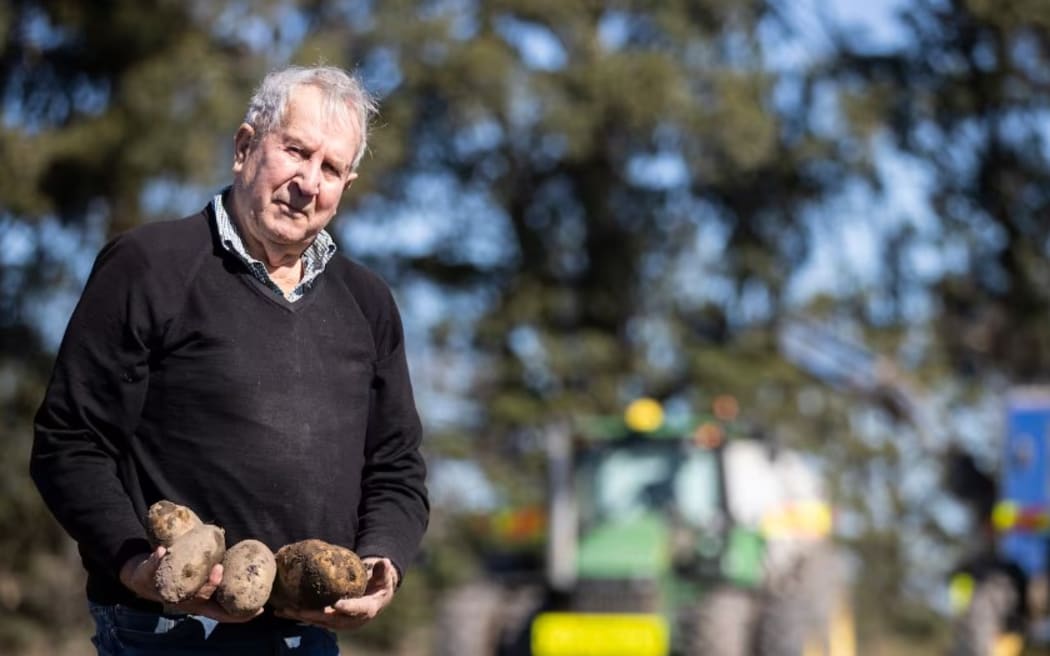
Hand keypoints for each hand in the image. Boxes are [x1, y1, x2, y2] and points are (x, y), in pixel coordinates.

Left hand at [119, 547, 261, 622]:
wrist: (136, 574)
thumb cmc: (176, 576)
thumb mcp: (198, 580)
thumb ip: (216, 572)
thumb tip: (251, 557)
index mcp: (198, 602)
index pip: (220, 613)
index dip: (240, 615)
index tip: (260, 608)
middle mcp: (183, 600)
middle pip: (201, 599)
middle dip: (212, 587)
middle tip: (220, 570)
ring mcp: (166, 590)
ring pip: (181, 589)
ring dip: (195, 577)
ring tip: (209, 564)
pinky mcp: (148, 577)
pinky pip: (153, 569)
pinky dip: (157, 559)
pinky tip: (162, 551)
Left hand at [274, 556, 398, 629]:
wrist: (376, 600)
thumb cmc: (380, 586)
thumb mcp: (385, 578)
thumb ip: (383, 571)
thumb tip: (384, 561)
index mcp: (366, 609)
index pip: (356, 610)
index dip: (346, 608)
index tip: (336, 605)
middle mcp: (351, 620)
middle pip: (330, 619)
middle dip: (313, 615)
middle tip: (298, 609)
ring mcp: (339, 622)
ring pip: (317, 621)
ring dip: (300, 617)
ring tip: (283, 610)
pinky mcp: (329, 620)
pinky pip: (312, 619)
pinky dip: (298, 616)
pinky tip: (282, 611)